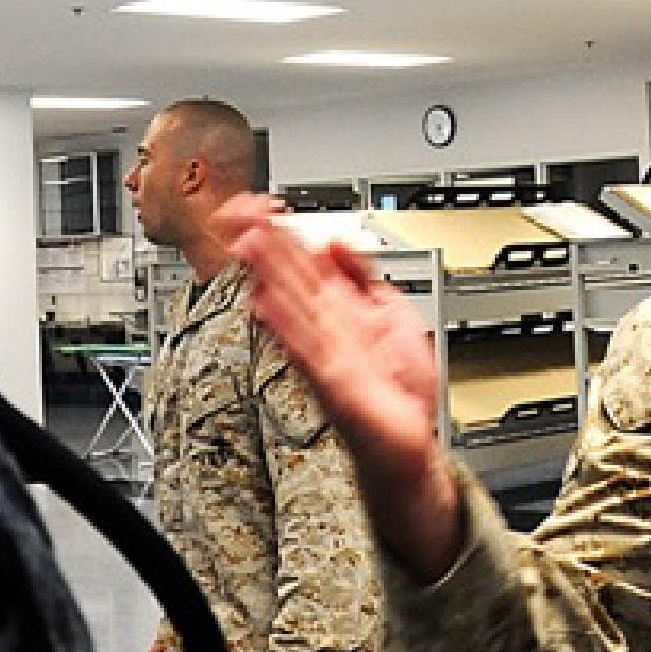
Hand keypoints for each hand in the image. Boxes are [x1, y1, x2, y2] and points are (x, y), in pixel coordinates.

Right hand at [212, 194, 462, 581]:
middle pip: (291, 277)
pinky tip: (265, 303)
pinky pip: (305, 349)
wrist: (412, 447)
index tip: (257, 204)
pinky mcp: (331, 384)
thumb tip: (334, 241)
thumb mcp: (393, 313)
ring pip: (292, 305)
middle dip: (267, 244)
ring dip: (268, 274)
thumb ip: (364, 276)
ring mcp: (324, 355)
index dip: (281, 231)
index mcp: (340, 309)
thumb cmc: (400, 390)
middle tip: (238, 213)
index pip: (303, 261)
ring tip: (246, 243)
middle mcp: (327, 328)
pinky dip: (287, 326)